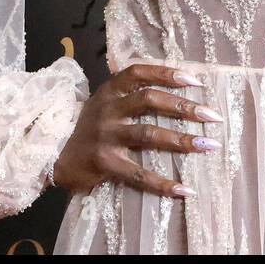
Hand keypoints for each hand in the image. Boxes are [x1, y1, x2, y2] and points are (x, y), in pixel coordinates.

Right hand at [50, 63, 221, 198]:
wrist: (52, 156)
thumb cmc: (88, 127)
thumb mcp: (103, 102)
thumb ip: (129, 93)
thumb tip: (175, 85)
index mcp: (109, 91)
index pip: (139, 73)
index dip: (167, 73)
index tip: (195, 80)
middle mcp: (107, 110)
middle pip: (149, 100)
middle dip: (184, 107)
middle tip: (212, 116)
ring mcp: (105, 136)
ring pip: (149, 134)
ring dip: (182, 140)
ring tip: (208, 145)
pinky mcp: (104, 163)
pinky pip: (138, 174)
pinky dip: (163, 184)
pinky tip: (184, 190)